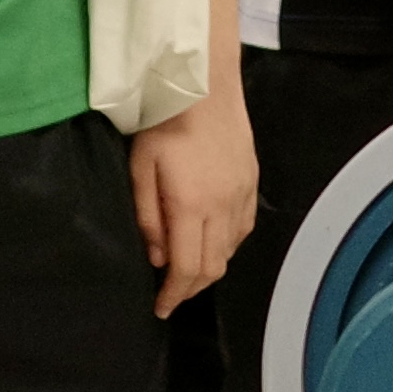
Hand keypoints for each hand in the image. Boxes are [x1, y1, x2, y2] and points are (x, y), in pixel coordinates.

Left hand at [131, 93, 258, 315]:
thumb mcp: (141, 167)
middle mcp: (223, 206)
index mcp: (192, 205)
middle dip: (191, 289)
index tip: (160, 308)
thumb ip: (148, 217)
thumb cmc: (165, 121)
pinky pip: (243, 228)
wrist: (205, 83)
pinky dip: (227, 246)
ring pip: (231, 250)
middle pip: (214, 267)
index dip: (175, 295)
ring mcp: (242, 194)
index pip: (188, 268)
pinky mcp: (252, 182)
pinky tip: (212, 241)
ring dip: (209, 268)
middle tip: (171, 296)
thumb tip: (158, 258)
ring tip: (187, 271)